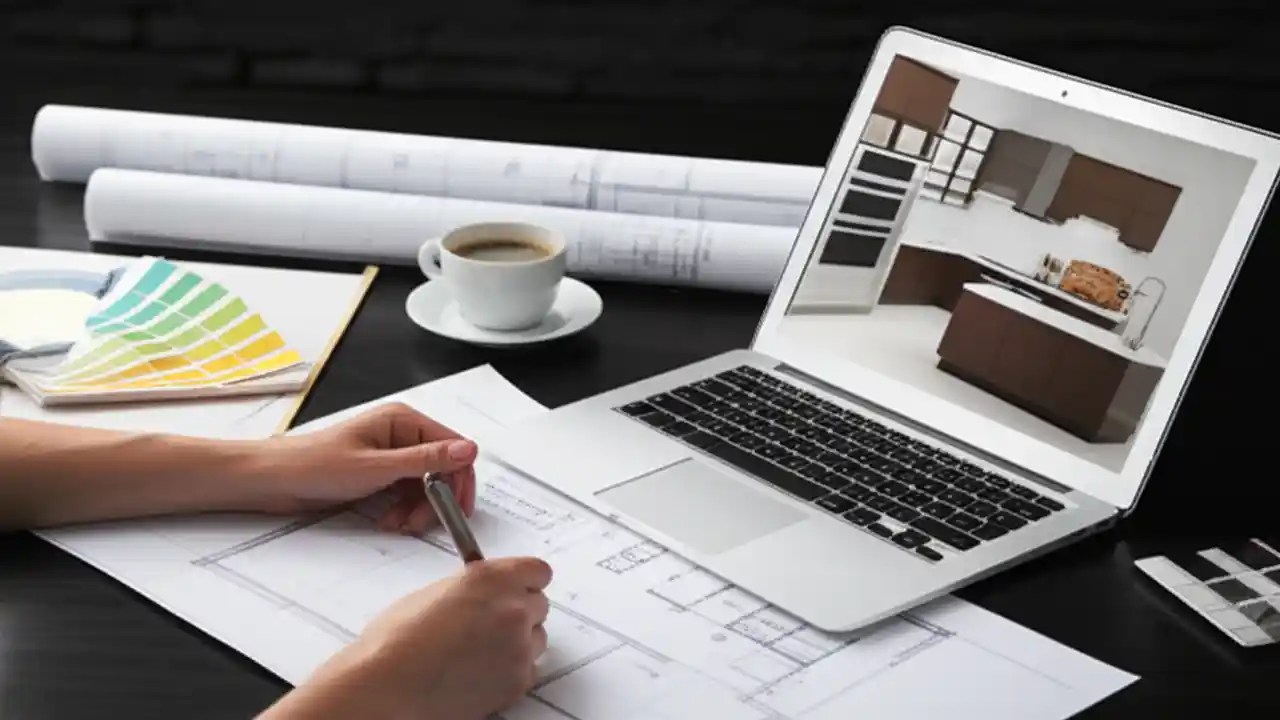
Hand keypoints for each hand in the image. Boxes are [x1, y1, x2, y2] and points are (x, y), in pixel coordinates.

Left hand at [255, 402, 477, 533]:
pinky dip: (404, 510)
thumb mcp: (376, 467)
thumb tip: (468, 450)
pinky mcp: (380, 474)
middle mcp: (401, 434)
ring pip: (426, 486)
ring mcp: (391, 455)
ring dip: (417, 509)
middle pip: (442, 469)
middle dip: (435, 499)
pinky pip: (407, 494)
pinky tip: (389, 520)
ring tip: (398, 523)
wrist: (273, 480)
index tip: (456, 506)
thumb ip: (425, 460)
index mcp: (403, 420)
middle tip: (421, 521)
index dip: (459, 478)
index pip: (453, 447)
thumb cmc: (314, 464)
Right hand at [261, 557, 551, 719]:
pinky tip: (480, 672)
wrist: (390, 687)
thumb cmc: (396, 642)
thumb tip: (483, 593)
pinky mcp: (519, 681)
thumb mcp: (433, 593)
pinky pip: (529, 670)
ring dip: (518, 642)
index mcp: (492, 578)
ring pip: (537, 638)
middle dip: (520, 612)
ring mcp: (520, 646)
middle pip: (539, 604)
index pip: (538, 571)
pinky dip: (511, 671)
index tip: (517, 588)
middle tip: (491, 624)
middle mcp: (513, 608)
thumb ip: (472, 587)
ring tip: (479, 651)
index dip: (525, 581)